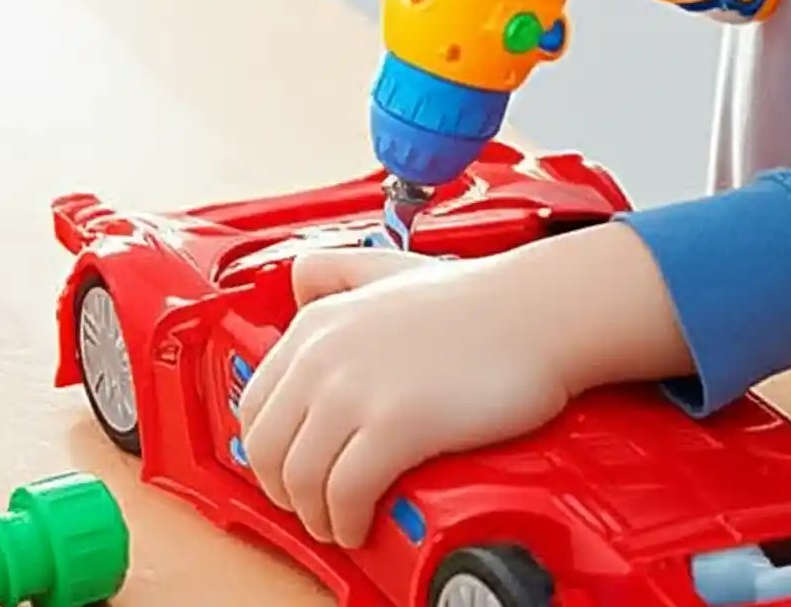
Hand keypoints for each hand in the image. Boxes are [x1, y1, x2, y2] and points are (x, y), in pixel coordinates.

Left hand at [237, 248, 575, 547]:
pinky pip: (345, 493)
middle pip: (266, 447)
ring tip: (336, 523)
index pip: (254, 403)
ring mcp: (356, 391)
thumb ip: (337, 271)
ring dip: (312, 514)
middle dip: (282, 489)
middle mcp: (323, 356)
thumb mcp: (383, 267)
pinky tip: (359, 524)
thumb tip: (300, 280)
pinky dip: (346, 520)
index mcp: (315, 324)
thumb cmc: (474, 300)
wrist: (536, 313)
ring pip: (299, 477)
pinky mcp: (396, 426)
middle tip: (308, 505)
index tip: (287, 469)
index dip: (266, 449)